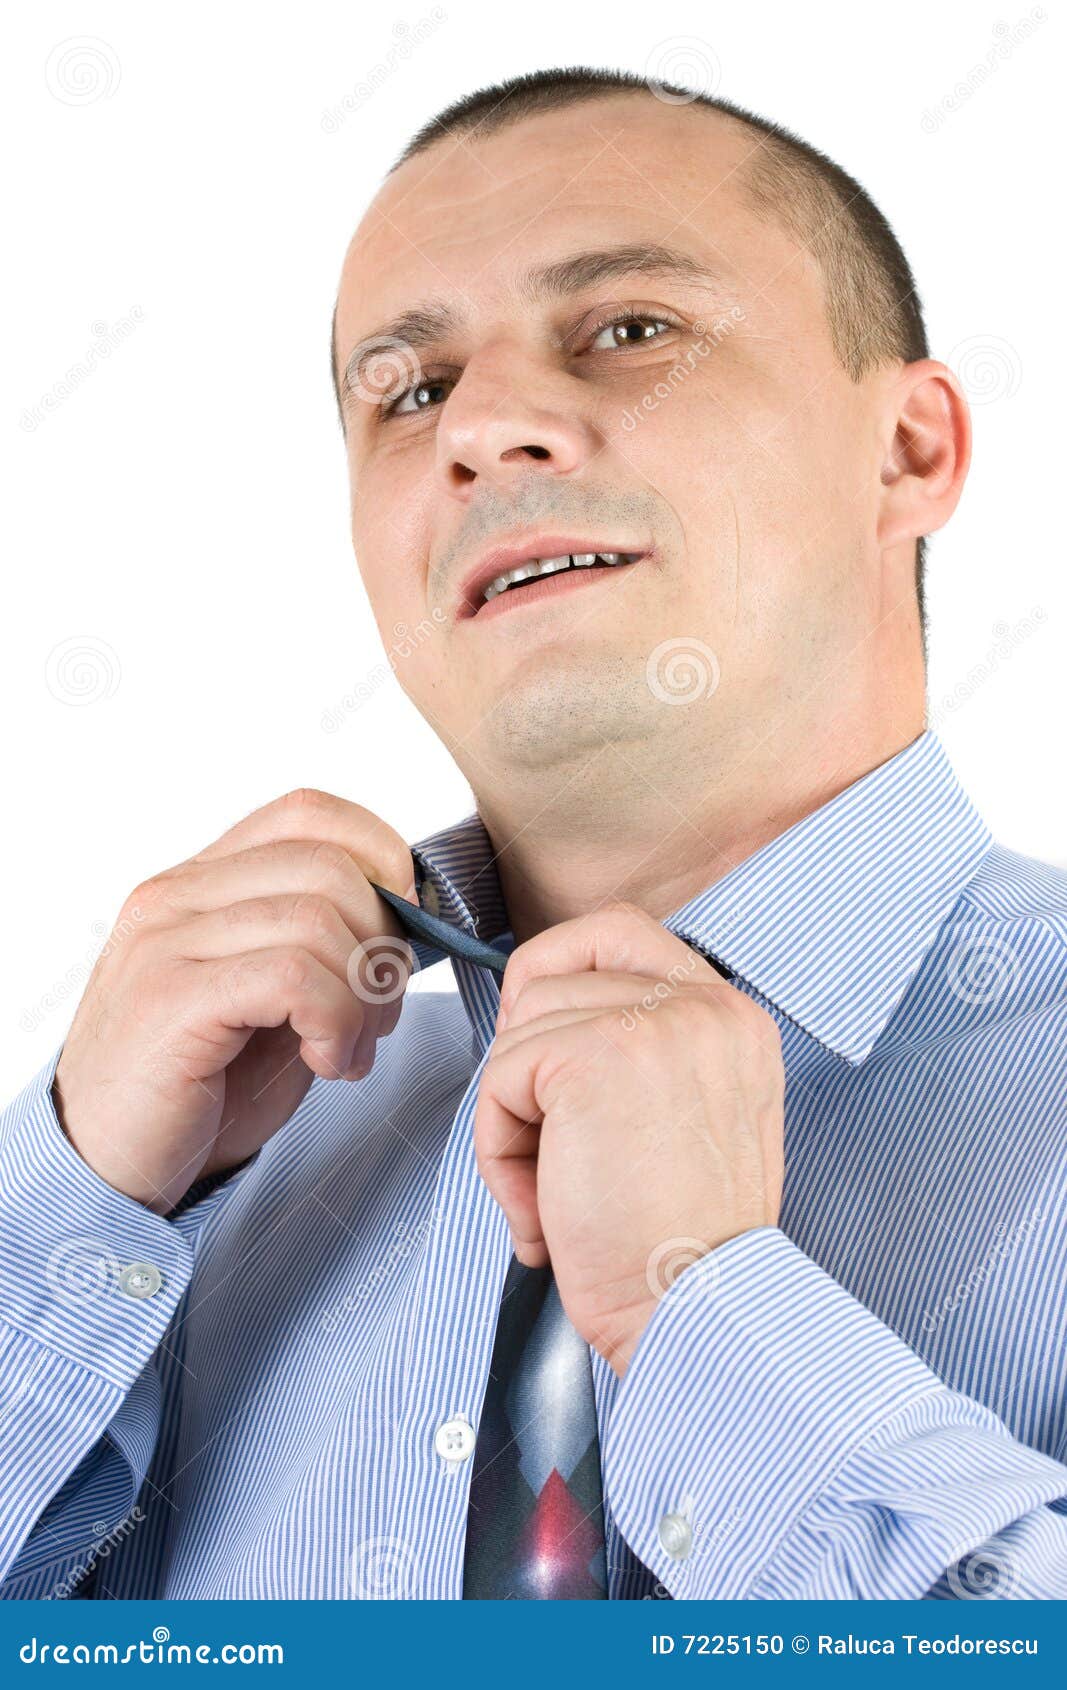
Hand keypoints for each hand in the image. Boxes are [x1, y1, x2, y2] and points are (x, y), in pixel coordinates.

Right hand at [53, 789, 416, 1214]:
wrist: (105, 1168)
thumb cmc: (199, 1089)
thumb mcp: (272, 1000)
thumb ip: (322, 946)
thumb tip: (412, 914)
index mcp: (201, 883)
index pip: (309, 813)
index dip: (381, 859)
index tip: (402, 932)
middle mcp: (175, 896)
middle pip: (328, 865)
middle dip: (384, 945)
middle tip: (377, 1017)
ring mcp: (166, 943)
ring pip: (318, 920)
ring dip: (364, 997)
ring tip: (347, 1052)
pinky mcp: (170, 999)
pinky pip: (294, 976)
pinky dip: (335, 1021)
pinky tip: (325, 1063)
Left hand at [474, 904, 784, 1376]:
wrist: (699, 1312)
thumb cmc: (681, 1246)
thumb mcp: (694, 1120)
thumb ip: (643, 1055)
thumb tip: (540, 1019)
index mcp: (733, 1017)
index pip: (620, 933)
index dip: (558, 974)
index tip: (545, 1055)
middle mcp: (705, 1004)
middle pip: (555, 967)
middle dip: (523, 1043)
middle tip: (536, 1125)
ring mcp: (654, 1023)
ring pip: (520, 1031)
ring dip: (513, 1120)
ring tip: (554, 1194)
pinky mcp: (596, 1057)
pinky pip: (500, 1079)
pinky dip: (499, 1152)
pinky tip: (543, 1211)